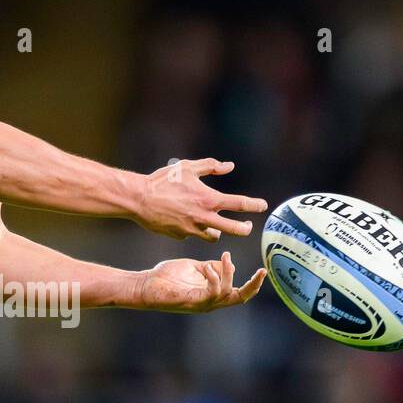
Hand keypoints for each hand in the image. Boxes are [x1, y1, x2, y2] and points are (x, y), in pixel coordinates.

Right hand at [135, 158, 267, 240]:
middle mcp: (204, 217)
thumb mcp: (187, 167)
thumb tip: (229, 166)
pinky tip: (184, 221)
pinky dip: (193, 229)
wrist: (139, 200)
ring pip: (214, 236)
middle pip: (235, 229)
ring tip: (215, 224)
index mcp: (209, 199)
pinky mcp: (180, 236)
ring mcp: (192, 230)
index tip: (262, 205)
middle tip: (248, 226)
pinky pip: (192, 234)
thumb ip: (211, 166)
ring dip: (217, 230)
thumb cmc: (163, 180)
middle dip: (245, 229)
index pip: (240, 204)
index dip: (255, 205)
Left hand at [136, 250, 267, 312]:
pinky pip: (211, 293)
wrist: (146, 284)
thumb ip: (212, 266)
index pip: (239, 292)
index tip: (263, 269)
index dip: (253, 284)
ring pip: (228, 294)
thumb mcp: (195, 267)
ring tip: (224, 257)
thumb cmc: (167, 276)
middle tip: (262, 272)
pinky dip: (214, 279)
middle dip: (253, 286)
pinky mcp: (192, 302)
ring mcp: (202, 304)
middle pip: (240, 298)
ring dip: (229, 275)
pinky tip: (208, 267)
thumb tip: (229, 262)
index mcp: (212, 293)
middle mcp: (210, 301)